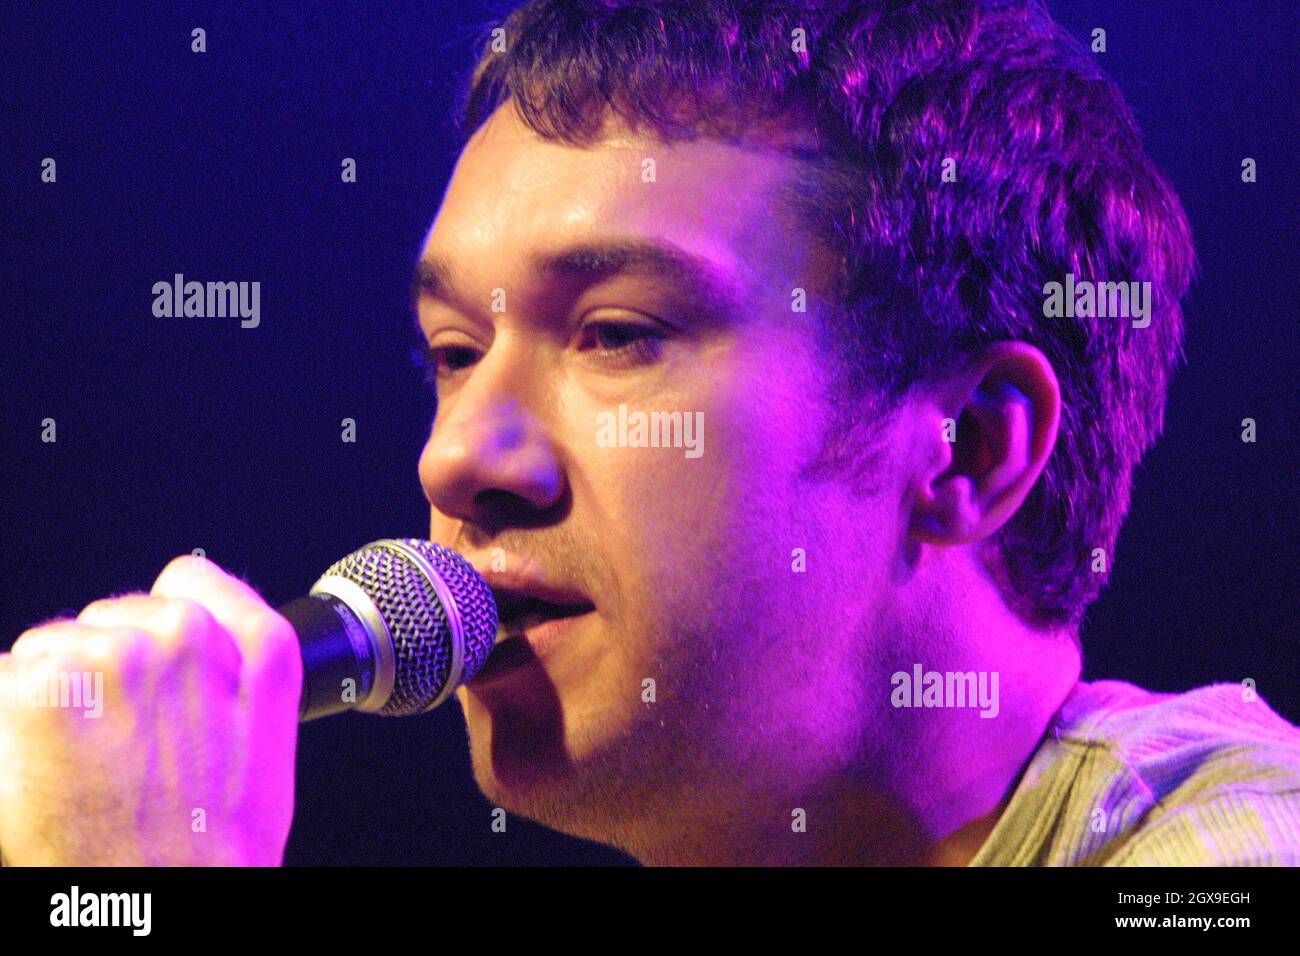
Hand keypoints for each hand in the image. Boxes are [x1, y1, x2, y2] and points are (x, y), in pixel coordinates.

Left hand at [0, 554, 301, 864]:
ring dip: (54, 696)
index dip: (161, 631)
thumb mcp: (271, 735)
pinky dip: (7, 721)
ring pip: (50, 646)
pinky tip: (46, 765)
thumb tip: (197, 623)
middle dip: (104, 670)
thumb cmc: (218, 841)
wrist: (171, 900)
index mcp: (256, 644)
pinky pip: (0, 679)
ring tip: (87, 763)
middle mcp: (187, 635)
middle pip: (109, 617)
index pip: (186, 581)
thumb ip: (241, 661)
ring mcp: (114, 657)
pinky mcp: (43, 689)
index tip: (157, 678)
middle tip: (122, 745)